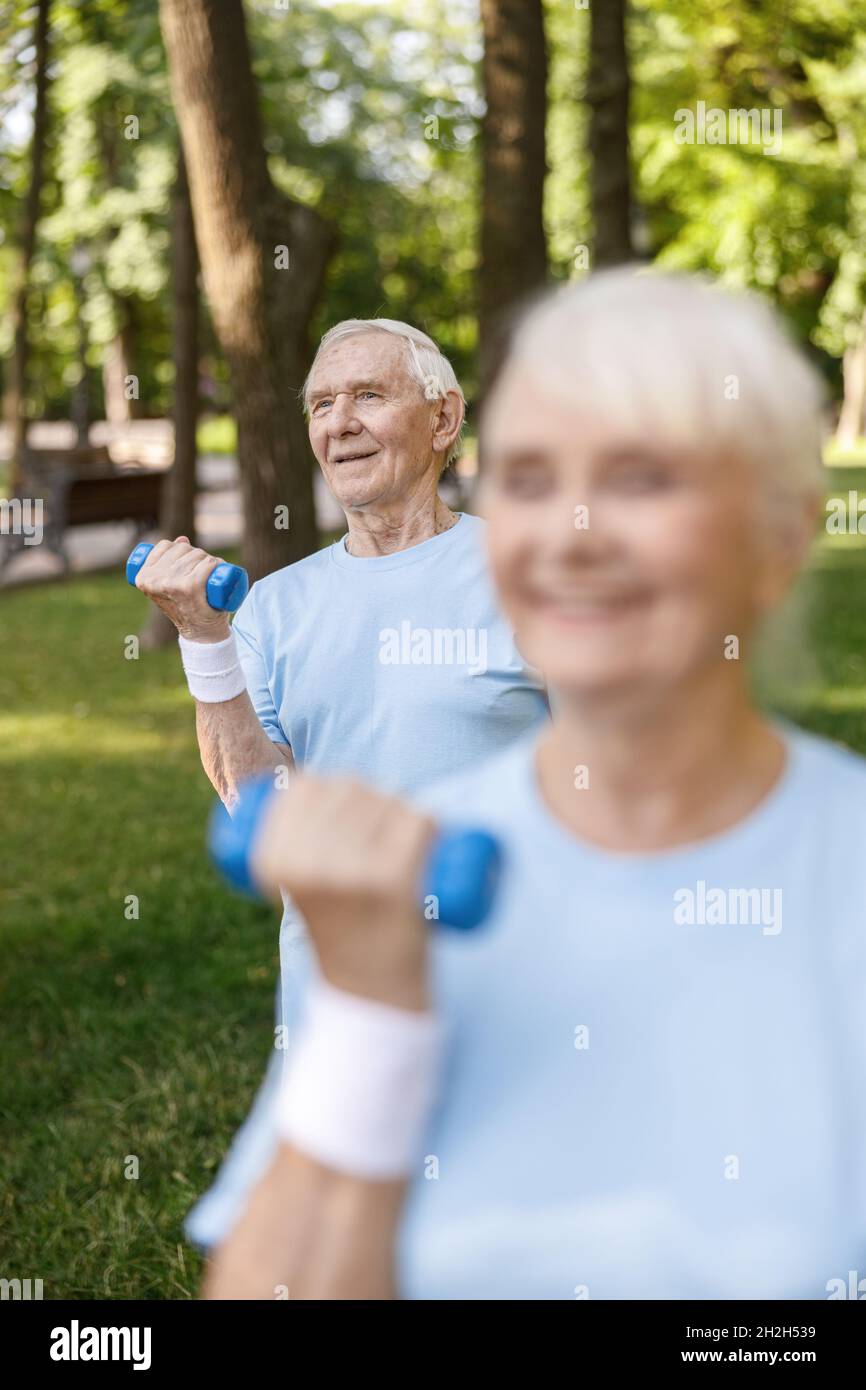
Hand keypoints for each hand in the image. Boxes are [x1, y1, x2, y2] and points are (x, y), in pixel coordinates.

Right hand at [134, 536, 231, 641]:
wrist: (201, 633)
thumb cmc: (186, 606)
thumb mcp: (170, 584)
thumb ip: (170, 561)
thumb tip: (181, 540)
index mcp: (143, 577)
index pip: (166, 546)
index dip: (181, 550)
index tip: (187, 565)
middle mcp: (155, 579)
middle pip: (183, 549)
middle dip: (197, 555)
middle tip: (202, 574)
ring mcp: (172, 583)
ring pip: (198, 555)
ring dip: (210, 561)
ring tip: (209, 577)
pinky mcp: (190, 587)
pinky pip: (208, 564)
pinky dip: (216, 565)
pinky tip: (215, 573)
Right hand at [250, 776, 435, 1010]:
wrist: (371, 989)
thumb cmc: (337, 924)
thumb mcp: (298, 881)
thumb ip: (295, 838)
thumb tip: (311, 781)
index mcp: (276, 861)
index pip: (305, 789)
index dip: (327, 789)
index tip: (340, 813)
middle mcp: (310, 864)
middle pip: (348, 791)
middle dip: (369, 797)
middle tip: (380, 833)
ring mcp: (354, 873)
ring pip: (387, 803)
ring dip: (401, 809)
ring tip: (401, 843)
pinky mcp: (395, 882)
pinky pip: (417, 825)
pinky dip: (428, 824)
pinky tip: (427, 835)